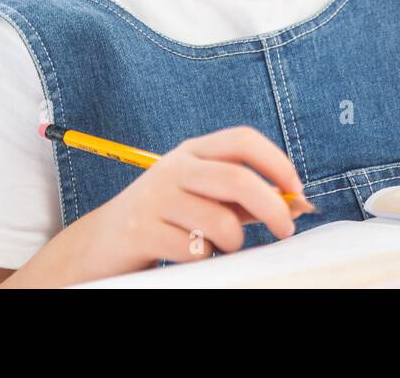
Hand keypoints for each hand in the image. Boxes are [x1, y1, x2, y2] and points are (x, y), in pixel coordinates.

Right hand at [82, 126, 304, 272]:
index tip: (296, 189)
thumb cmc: (167, 218)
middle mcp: (174, 167)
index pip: (242, 140)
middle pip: (237, 178)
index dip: (276, 161)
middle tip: (286, 230)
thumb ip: (244, 199)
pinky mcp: (141, 230)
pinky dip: (204, 258)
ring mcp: (155, 197)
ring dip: (234, 241)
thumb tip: (294, 203)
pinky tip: (191, 254)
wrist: (102, 242)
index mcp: (193, 152)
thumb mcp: (203, 198)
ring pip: (220, 221)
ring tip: (223, 246)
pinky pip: (195, 250)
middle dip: (272, 207)